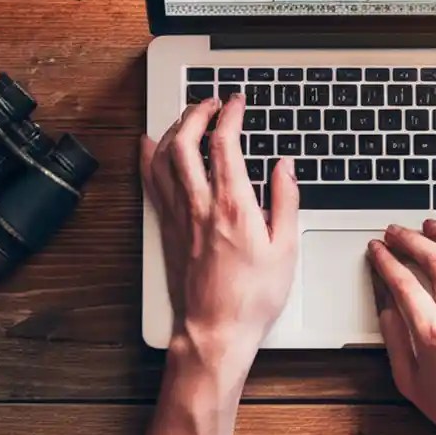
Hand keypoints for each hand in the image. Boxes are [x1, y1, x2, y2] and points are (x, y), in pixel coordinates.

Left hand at [140, 94, 299, 367]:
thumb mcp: (286, 248)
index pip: (225, 143)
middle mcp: (200, 205)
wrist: (215, 331)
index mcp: (233, 206)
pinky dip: (149, 156)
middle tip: (212, 103)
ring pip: (163, 158)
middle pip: (185, 142)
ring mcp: (179, 216)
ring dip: (174, 129)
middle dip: (197, 112)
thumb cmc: (252, 297)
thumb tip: (284, 168)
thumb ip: (285, 200)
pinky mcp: (168, 229)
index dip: (230, 114)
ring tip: (188, 117)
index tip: (237, 102)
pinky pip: (152, 182)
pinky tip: (149, 144)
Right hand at [367, 220, 435, 434]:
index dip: (385, 259)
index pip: (402, 281)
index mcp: (433, 334)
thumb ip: (395, 341)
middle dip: (409, 238)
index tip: (377, 250)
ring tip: (430, 225)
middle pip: (433, 259)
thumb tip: (387, 308)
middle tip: (396, 232)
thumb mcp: (411, 384)